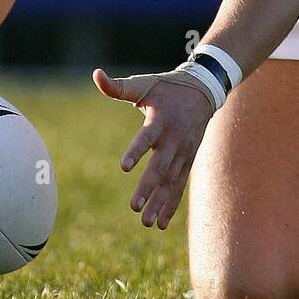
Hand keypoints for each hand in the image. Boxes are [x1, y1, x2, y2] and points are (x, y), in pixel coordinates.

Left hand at [93, 68, 214, 229]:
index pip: (146, 137)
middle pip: (160, 166)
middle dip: (148, 187)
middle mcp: (174, 138)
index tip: (124, 166)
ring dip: (159, 202)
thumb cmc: (166, 88)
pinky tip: (161, 224)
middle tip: (134, 207)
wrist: (203, 90)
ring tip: (146, 222)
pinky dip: (171, 204)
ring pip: (171, 181)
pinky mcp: (188, 160)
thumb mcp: (144, 84)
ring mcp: (183, 152)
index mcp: (160, 119)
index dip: (136, 151)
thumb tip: (95, 74)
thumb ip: (118, 86)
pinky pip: (180, 185)